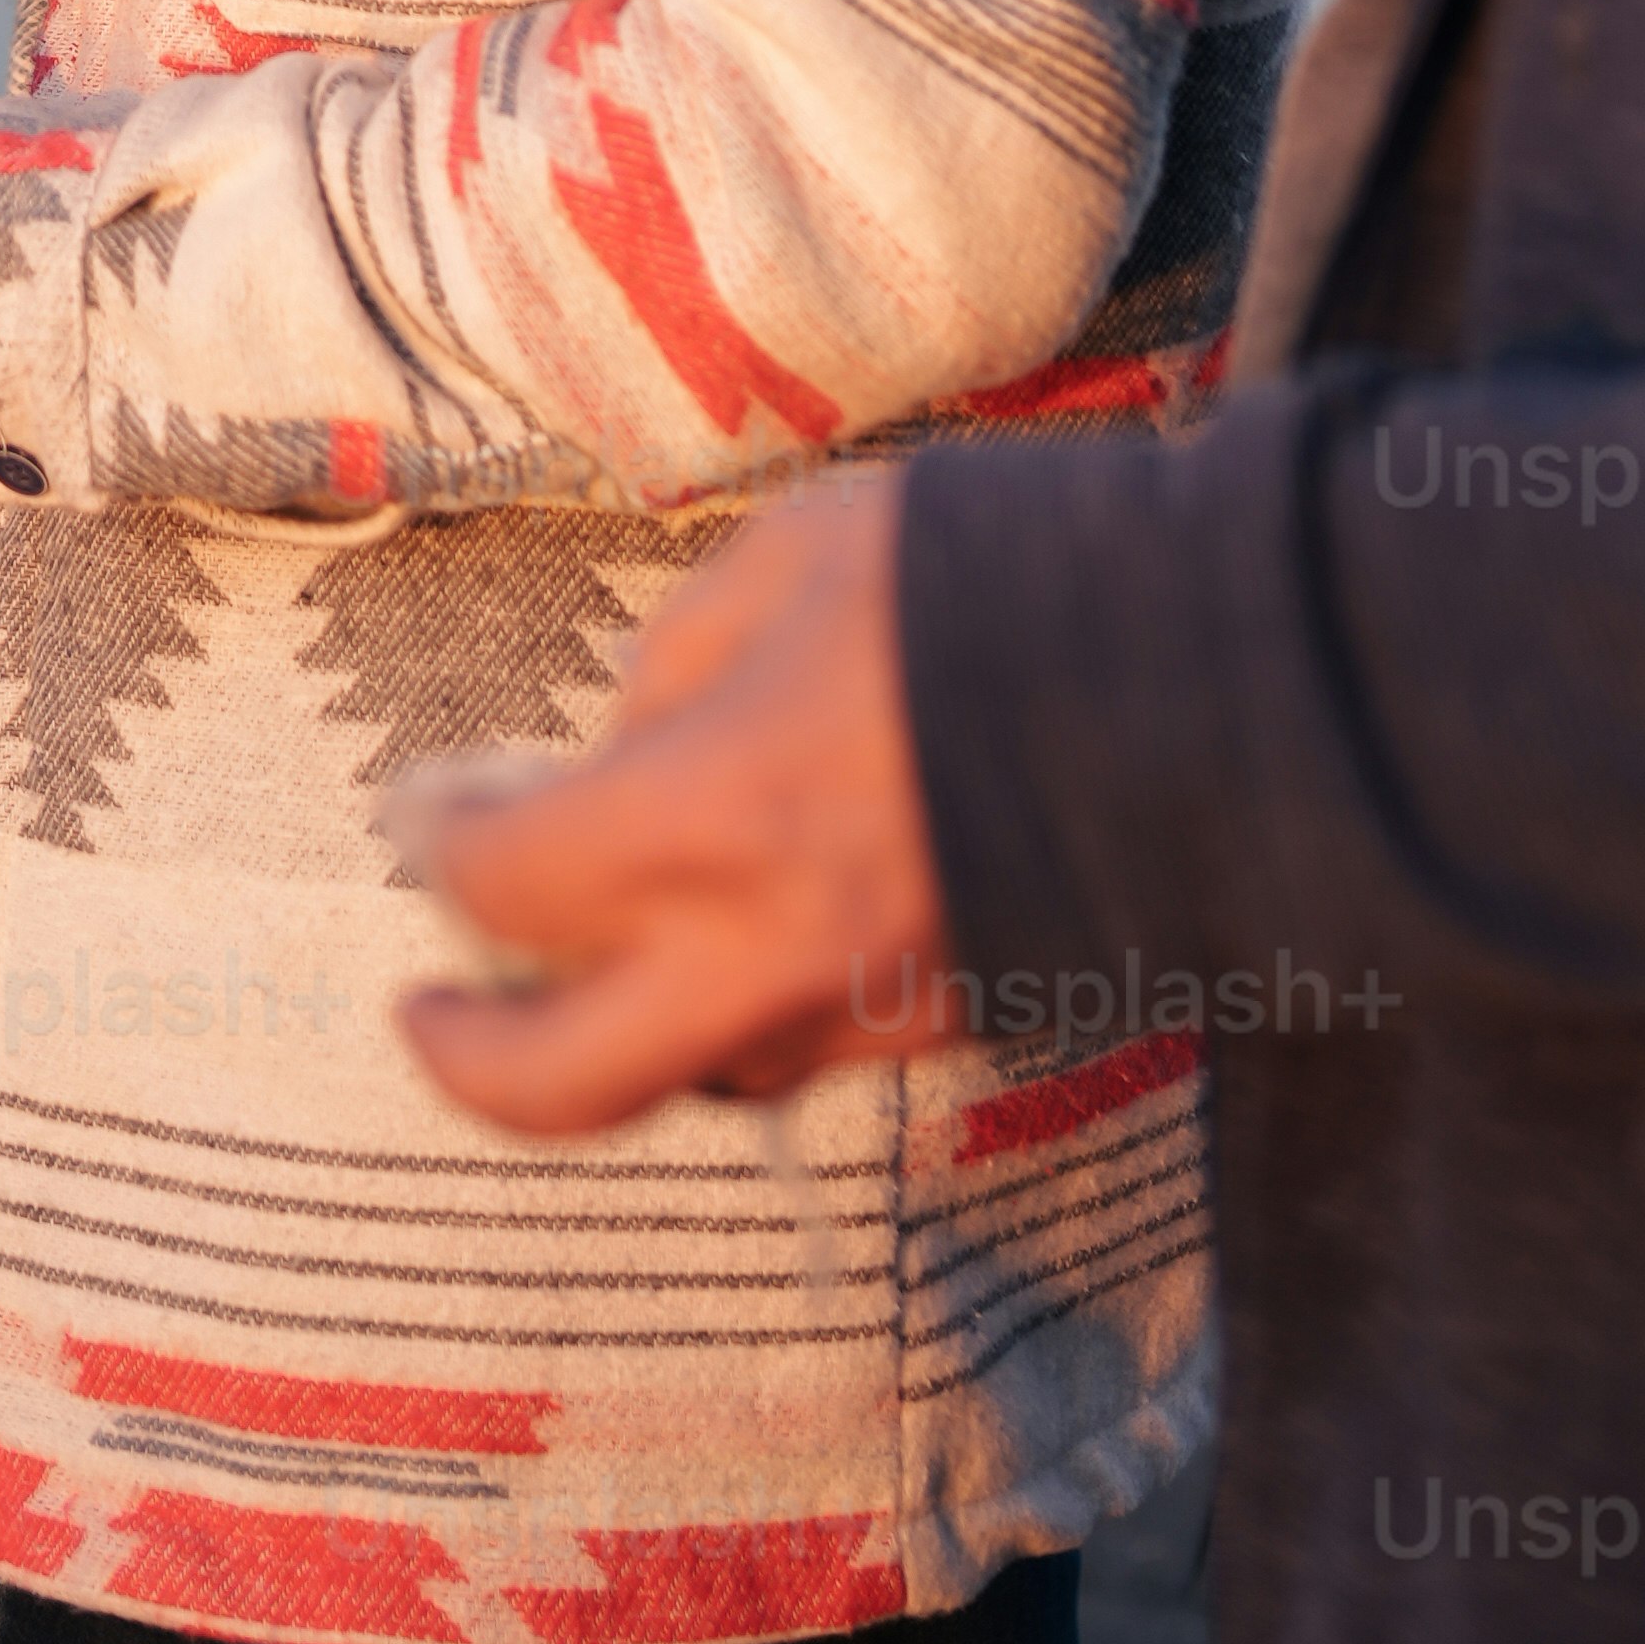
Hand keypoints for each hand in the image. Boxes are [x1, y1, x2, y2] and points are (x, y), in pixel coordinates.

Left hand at [403, 472, 961, 1128]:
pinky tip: (737, 921)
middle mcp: (775, 956)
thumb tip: (627, 745)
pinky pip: (801, 1042)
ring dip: (619, 1028)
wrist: (1216, 680)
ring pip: (693, 1074)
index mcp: (716, 821)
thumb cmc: (986, 581)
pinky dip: (739, 1001)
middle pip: (563, 1088)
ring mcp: (867, 1014)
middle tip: (428, 1009)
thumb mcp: (793, 556)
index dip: (448, 851)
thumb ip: (678, 662)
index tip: (428, 820)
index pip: (516, 885)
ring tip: (590, 946)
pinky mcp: (946, 1027)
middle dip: (469, 1060)